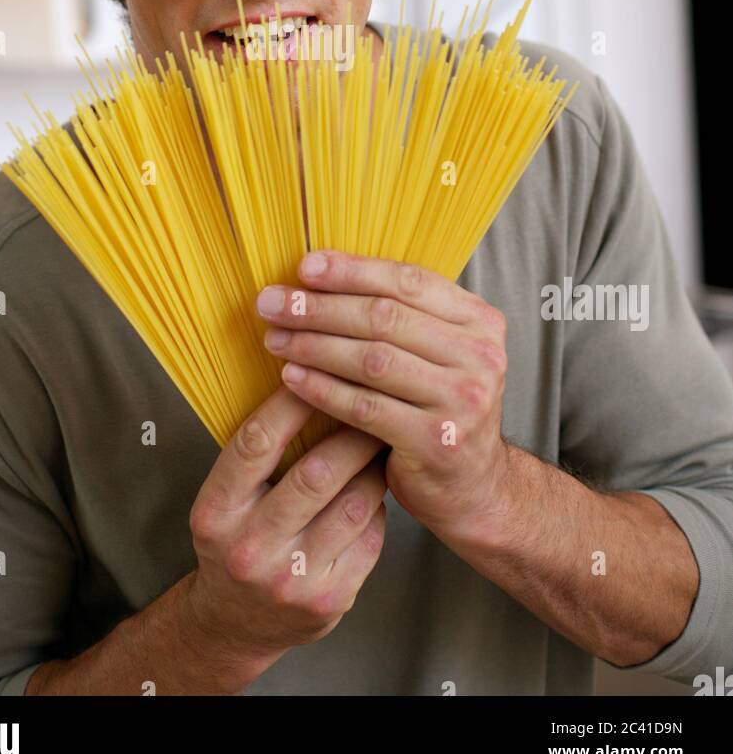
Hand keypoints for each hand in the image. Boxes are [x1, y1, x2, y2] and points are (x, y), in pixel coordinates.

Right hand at [187, 383, 387, 663]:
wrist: (234, 624)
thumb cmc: (235, 539)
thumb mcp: (225, 498)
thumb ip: (258, 453)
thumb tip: (310, 382)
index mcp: (216, 513)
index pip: (256, 442)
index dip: (292, 401)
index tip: (320, 369)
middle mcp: (249, 549)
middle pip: (315, 474)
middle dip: (351, 432)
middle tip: (374, 403)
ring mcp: (292, 580)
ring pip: (352, 505)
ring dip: (374, 465)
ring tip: (383, 440)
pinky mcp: (329, 601)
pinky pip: (368, 538)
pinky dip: (377, 507)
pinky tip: (376, 489)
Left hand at [256, 250, 512, 543]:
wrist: (473, 486)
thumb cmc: (439, 408)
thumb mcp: (438, 352)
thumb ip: (401, 315)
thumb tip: (322, 272)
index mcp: (480, 321)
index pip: (408, 281)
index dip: (352, 271)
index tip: (304, 267)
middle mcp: (480, 356)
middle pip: (385, 317)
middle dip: (321, 307)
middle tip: (273, 303)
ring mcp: (463, 401)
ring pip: (371, 360)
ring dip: (314, 346)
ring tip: (276, 339)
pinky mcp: (436, 442)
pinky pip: (365, 408)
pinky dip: (323, 390)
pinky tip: (292, 378)